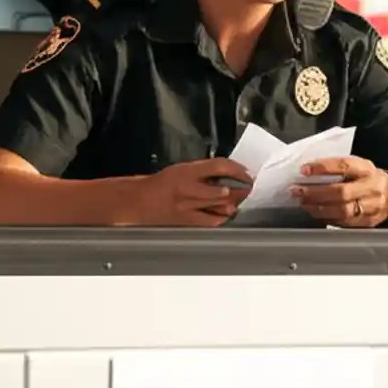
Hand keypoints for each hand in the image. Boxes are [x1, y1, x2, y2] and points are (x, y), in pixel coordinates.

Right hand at [127, 158, 251, 226]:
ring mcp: (187, 206)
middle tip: (249, 188)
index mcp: (187, 171)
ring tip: (239, 200)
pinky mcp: (186, 221)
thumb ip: (204, 171)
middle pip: (222, 189)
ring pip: (218, 206)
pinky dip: (221, 217)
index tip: (247, 174)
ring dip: (233, 203)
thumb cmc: (161, 184)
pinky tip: (225, 214)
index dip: (238, 170)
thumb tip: (228, 176)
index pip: (219, 166)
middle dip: (240, 190)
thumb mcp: (182, 169)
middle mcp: (188, 189)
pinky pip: (210, 221)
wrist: (138, 201)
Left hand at [294, 157, 387, 227]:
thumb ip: (339, 169)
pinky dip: (326, 218)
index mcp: (367, 169)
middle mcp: (371, 188)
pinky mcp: (367, 222)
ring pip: (342, 210)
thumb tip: (309, 171)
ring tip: (303, 202)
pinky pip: (344, 223)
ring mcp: (371, 207)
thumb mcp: (359, 167)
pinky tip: (315, 213)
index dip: (323, 168)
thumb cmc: (369, 179)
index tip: (304, 170)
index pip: (344, 166)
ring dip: (318, 207)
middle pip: (341, 192)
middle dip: (315, 192)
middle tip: (297, 190)